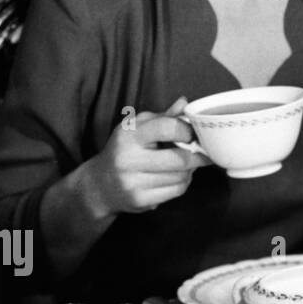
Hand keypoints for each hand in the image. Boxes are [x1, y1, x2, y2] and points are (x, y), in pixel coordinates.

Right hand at [81, 97, 210, 216]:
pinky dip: (183, 183)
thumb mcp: (138, 127)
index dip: (187, 130)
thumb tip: (184, 103)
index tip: (193, 133)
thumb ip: (163, 116)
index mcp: (128, 135)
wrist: (99, 184)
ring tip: (184, 164)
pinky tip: (175, 177)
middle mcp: (127, 159)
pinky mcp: (139, 200)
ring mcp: (132, 182)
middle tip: (203, 151)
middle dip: (197, 155)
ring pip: (181, 176)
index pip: (167, 128)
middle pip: (180, 159)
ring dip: (190, 170)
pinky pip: (176, 191)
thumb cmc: (125, 149)